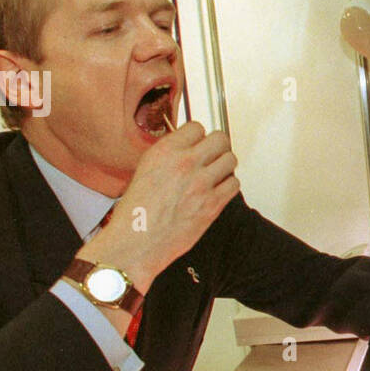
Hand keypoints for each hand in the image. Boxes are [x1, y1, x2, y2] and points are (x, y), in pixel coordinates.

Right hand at [79, 122, 238, 290]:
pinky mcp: (212, 205)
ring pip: (230, 160)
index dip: (198, 137)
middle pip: (220, 139)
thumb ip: (169, 156)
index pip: (196, 127)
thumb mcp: (145, 170)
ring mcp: (200, 184)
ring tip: (215, 175)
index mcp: (164, 152)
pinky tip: (217, 191)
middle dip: (217, 147)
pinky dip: (228, 186)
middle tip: (212, 157)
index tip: (197, 145)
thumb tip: (187, 149)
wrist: (135, 243)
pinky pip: (234, 184)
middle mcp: (184, 163)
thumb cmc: (135, 213)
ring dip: (224, 166)